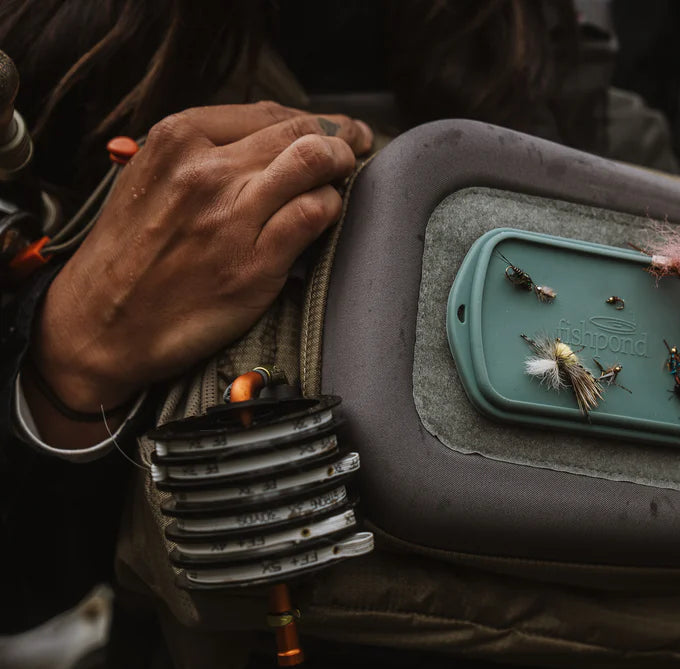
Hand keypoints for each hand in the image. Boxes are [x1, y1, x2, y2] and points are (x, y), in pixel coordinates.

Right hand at [27, 102, 371, 444]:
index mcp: (179, 139)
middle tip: (356, 147)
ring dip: (341, 168)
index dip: (314, 120)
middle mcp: (206, 170)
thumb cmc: (131, 252)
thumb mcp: (153, 176)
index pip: (271, 113)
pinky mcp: (254, 262)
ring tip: (344, 179)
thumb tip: (273, 132)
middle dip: (341, 137)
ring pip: (316, 162)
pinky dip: (332, 208)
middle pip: (302, 131)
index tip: (332, 129)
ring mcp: (232, 215)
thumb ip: (207, 150)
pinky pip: (315, 214)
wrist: (102, 323)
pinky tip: (326, 217)